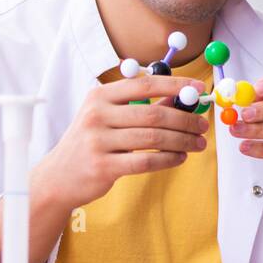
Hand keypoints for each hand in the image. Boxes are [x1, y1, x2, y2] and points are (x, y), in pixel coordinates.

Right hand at [32, 71, 210, 212]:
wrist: (58, 177)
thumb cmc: (90, 144)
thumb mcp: (107, 119)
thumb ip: (140, 108)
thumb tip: (180, 99)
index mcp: (99, 97)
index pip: (143, 85)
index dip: (175, 85)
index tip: (198, 89)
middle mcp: (96, 115)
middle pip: (152, 113)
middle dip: (185, 119)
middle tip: (203, 125)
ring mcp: (98, 141)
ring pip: (153, 138)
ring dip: (182, 140)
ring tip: (198, 143)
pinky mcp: (103, 166)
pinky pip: (145, 162)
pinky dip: (168, 159)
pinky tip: (180, 158)